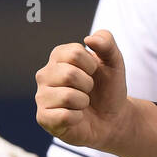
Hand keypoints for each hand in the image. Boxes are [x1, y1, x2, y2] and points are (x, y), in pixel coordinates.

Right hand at [35, 30, 156, 156]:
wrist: (113, 118)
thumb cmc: (109, 88)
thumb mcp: (114, 62)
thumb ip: (106, 43)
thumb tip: (88, 38)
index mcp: (58, 56)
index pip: (75, 53)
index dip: (92, 65)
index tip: (93, 73)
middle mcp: (44, 74)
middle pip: (69, 74)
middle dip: (88, 84)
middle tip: (88, 90)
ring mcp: (42, 97)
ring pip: (67, 96)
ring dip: (83, 102)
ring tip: (82, 103)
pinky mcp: (43, 118)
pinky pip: (64, 116)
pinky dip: (78, 117)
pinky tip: (76, 117)